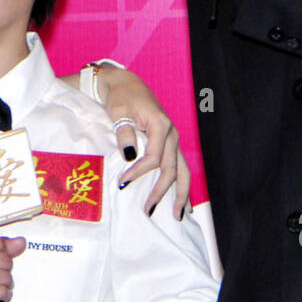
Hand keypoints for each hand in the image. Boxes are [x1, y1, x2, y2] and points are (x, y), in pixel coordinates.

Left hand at [97, 66, 190, 218]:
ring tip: (177, 216)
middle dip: (162, 192)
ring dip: (181, 193)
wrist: (126, 84)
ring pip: (183, 170)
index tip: (122, 183)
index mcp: (161, 124)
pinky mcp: (169, 143)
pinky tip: (181, 201)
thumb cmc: (121, 97)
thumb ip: (124, 132)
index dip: (139, 172)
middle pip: (172, 168)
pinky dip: (180, 184)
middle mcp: (172, 133)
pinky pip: (179, 166)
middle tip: (148, 211)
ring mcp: (173, 139)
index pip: (154, 157)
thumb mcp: (118, 111)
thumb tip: (129, 155)